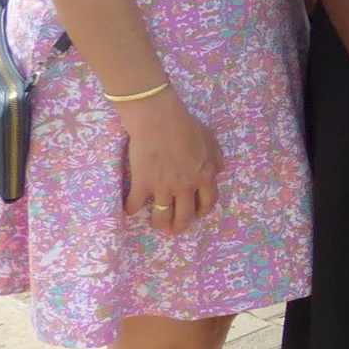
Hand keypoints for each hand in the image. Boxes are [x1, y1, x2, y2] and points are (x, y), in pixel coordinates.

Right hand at [118, 90, 220, 233]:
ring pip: (162, 216)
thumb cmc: (186, 126)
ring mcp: (163, 188)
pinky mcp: (142, 185)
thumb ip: (216, 159)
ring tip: (157, 225)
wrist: (159, 120)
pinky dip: (131, 209)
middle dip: (181, 225)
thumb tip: (219, 172)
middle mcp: (186, 187)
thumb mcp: (211, 141)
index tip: (197, 214)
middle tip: (175, 228)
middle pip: (186, 215)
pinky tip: (129, 210)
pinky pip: (135, 205)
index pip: (208, 203)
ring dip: (160, 224)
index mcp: (204, 177)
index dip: (202, 212)